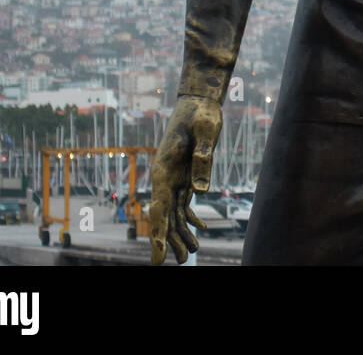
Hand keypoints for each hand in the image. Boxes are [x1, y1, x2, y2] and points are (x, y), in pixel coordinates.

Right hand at [149, 95, 220, 264]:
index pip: (158, 208)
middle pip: (165, 215)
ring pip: (175, 212)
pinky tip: (200, 229)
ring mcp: (175, 177)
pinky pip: (185, 202)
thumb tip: (201, 192)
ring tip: (191, 254)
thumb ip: (203, 159)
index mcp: (164, 170)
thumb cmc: (201, 114)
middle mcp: (165, 178)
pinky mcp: (186, 175)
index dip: (157, 234)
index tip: (157, 257)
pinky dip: (191, 217)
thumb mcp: (206, 132)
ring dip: (181, 232)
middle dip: (170, 240)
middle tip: (180, 262)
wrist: (199, 101)